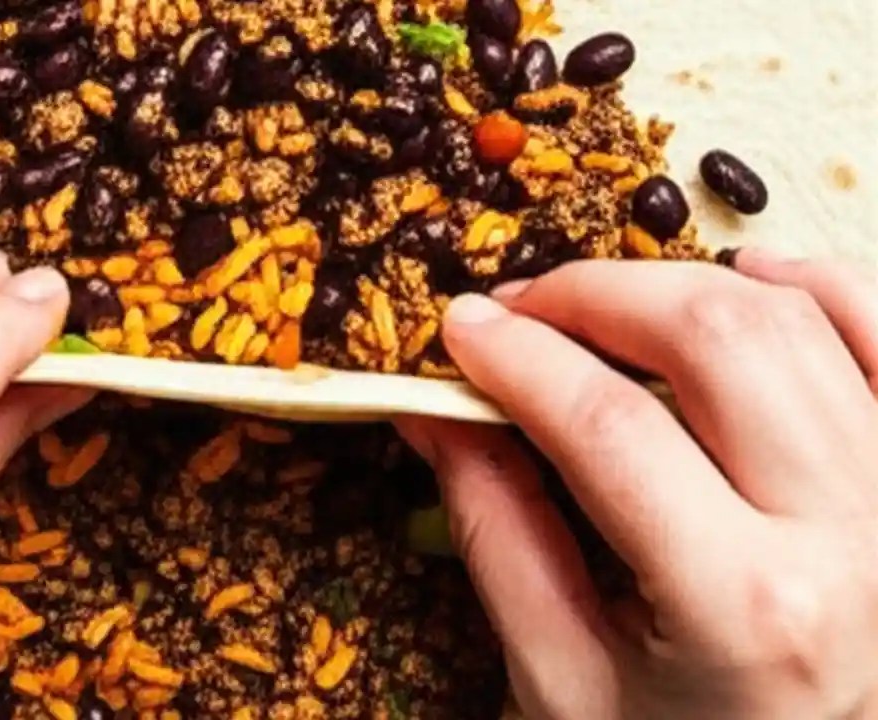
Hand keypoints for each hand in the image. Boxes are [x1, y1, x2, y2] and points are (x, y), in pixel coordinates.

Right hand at [399, 250, 877, 719]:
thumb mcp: (564, 677)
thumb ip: (497, 532)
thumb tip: (436, 412)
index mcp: (747, 606)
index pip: (609, 427)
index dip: (517, 358)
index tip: (457, 330)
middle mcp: (851, 537)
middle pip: (711, 339)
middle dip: (591, 295)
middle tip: (520, 310)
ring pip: (792, 318)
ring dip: (680, 282)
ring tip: (602, 305)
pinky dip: (816, 283)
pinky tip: (747, 278)